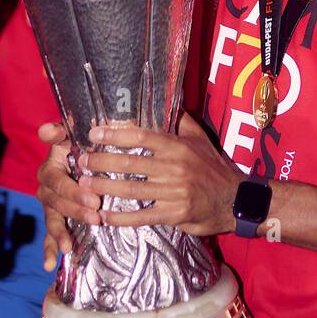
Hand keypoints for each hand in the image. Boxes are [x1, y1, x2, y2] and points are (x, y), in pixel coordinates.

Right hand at [36, 120, 102, 272]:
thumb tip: (45, 130)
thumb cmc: (83, 144)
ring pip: (53, 220)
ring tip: (68, 246)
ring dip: (60, 233)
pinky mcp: (55, 220)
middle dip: (75, 211)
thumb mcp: (74, 134)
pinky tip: (50, 265)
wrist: (86, 156)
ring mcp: (50, 206)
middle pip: (56, 202)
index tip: (93, 200)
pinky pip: (49, 236)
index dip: (73, 191)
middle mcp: (46, 188)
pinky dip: (49, 250)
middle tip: (95, 216)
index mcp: (50, 168)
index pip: (57, 180)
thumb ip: (61, 131)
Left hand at [74, 114, 242, 237]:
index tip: (94, 134)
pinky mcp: (175, 214)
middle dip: (101, 162)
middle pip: (131, 164)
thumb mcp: (200, 140)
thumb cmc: (214, 168)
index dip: (116, 135)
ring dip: (105, 187)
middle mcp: (175, 168)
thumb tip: (169, 99)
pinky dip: (121, 218)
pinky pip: (143, 216)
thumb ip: (181, 121)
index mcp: (178, 147)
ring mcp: (175, 192)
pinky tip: (103, 216)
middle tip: (80, 160)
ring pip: (133, 190)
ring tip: (84, 184)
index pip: (142, 137)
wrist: (236, 200)